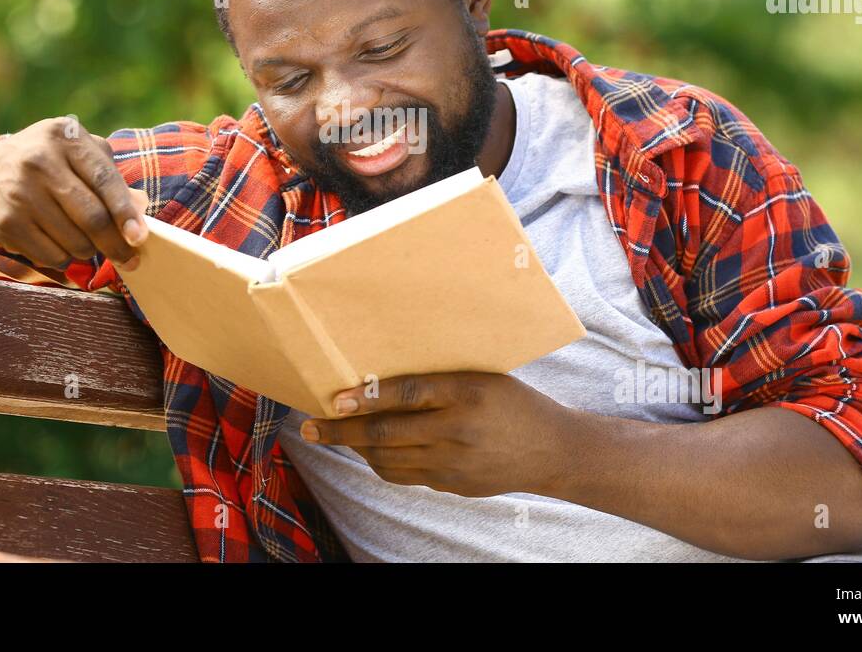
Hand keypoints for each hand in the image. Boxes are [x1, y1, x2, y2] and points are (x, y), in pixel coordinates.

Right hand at [0, 117, 148, 269]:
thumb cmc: (46, 165)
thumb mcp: (75, 154)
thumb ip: (109, 176)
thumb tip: (140, 210)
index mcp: (64, 137)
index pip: (104, 179)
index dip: (125, 212)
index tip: (140, 237)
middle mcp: (39, 161)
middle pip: (91, 216)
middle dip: (115, 244)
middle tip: (129, 258)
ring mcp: (20, 192)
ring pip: (74, 241)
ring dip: (89, 250)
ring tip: (85, 242)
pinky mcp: (6, 221)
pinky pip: (51, 255)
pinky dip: (64, 258)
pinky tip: (59, 245)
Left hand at [299, 372, 569, 497]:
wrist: (552, 451)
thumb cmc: (512, 402)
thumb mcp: (481, 377)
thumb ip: (438, 379)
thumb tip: (380, 381)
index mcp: (466, 392)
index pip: (407, 394)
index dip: (368, 397)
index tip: (336, 398)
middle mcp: (457, 429)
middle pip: (386, 434)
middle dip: (341, 432)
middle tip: (310, 427)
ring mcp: (453, 463)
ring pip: (388, 460)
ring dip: (355, 449)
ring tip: (334, 435)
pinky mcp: (451, 484)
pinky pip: (404, 475)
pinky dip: (380, 463)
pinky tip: (369, 451)